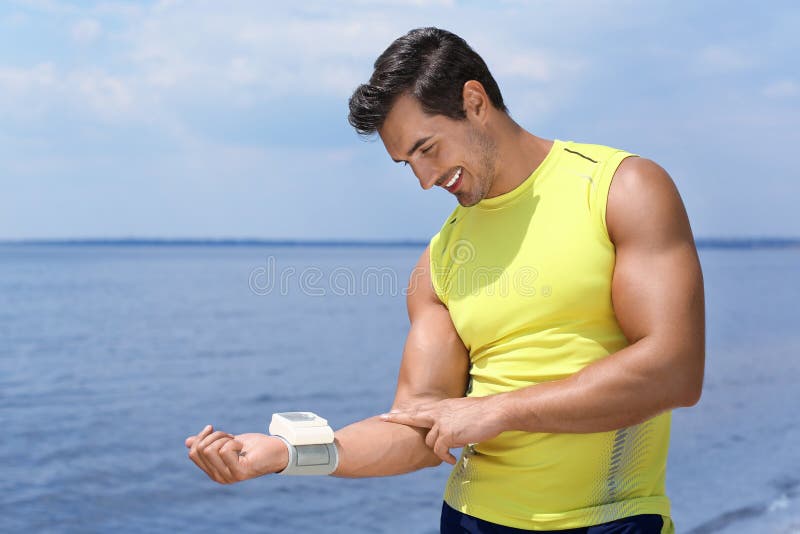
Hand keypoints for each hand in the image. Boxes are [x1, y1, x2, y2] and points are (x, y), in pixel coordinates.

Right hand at [185, 425, 288, 483]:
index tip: (214, 431)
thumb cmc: (253, 446)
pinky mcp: (239, 472)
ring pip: (211, 448)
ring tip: (237, 442)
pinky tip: (243, 447)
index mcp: (212, 471)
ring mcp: (228, 477)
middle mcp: (218, 477)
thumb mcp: (227, 442)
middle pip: (200, 449)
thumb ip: (209, 444)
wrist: (276, 450)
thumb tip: (187, 442)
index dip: (201, 437)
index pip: (193, 453)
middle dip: (214, 435)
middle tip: (230, 436)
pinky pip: (225, 450)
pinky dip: (234, 442)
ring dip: (224, 438)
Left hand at [380, 396, 506, 464]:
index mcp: (442, 406)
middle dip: (397, 418)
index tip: (389, 413)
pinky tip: (452, 460)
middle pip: (413, 415)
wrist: (495, 411)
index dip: (404, 411)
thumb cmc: (484, 412)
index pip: (419, 408)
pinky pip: (439, 450)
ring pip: (429, 440)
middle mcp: (439, 412)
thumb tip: (447, 426)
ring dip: (438, 448)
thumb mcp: (463, 410)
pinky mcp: (448, 434)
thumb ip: (451, 416)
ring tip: (449, 453)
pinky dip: (445, 457)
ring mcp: (442, 422)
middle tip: (383, 418)